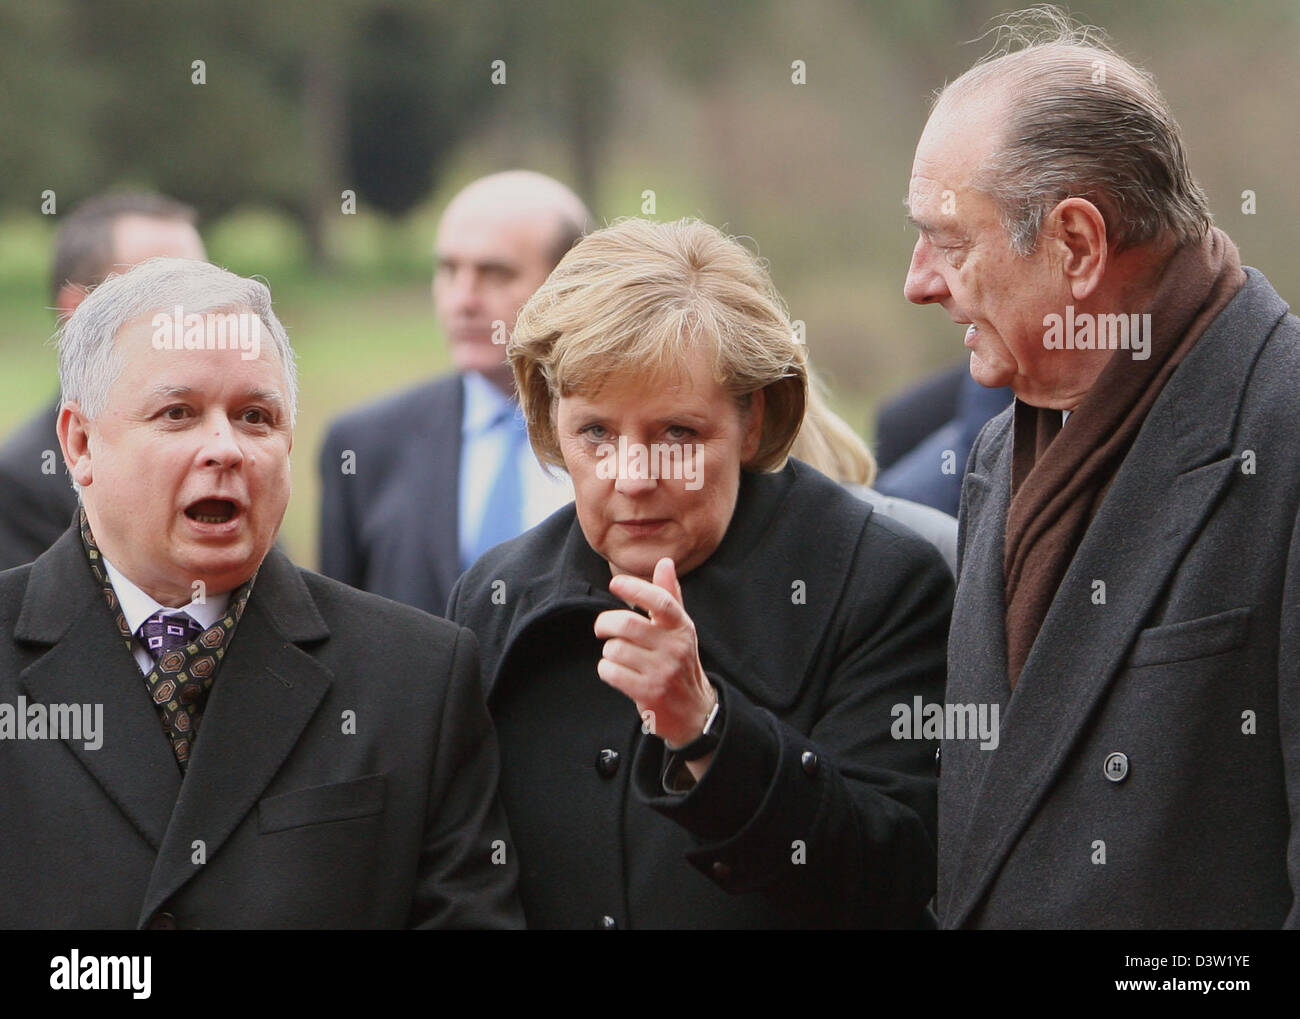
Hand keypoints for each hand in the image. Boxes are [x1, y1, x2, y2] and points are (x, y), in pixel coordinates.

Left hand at [595, 557, 716, 748]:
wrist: (693, 713)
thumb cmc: (680, 663)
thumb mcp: (680, 630)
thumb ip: (669, 597)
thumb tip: (665, 562)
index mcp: (682, 627)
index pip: (661, 601)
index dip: (637, 588)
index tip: (616, 583)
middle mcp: (675, 648)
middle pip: (627, 625)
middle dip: (605, 624)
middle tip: (603, 628)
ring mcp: (662, 671)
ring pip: (615, 649)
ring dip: (609, 652)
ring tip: (620, 656)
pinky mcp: (648, 693)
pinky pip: (610, 672)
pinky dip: (607, 670)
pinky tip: (618, 673)